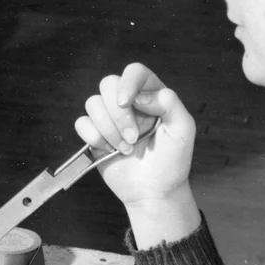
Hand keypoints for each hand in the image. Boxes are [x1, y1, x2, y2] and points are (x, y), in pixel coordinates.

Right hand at [73, 65, 196, 210]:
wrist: (154, 192)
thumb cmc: (171, 161)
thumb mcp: (183, 130)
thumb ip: (170, 104)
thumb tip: (141, 96)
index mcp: (151, 95)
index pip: (135, 73)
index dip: (128, 82)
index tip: (128, 102)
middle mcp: (128, 103)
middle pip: (108, 84)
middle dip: (118, 114)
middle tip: (134, 137)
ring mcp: (109, 118)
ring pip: (92, 103)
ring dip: (109, 130)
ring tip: (126, 149)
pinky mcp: (94, 135)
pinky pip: (81, 123)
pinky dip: (94, 137)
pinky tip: (109, 150)